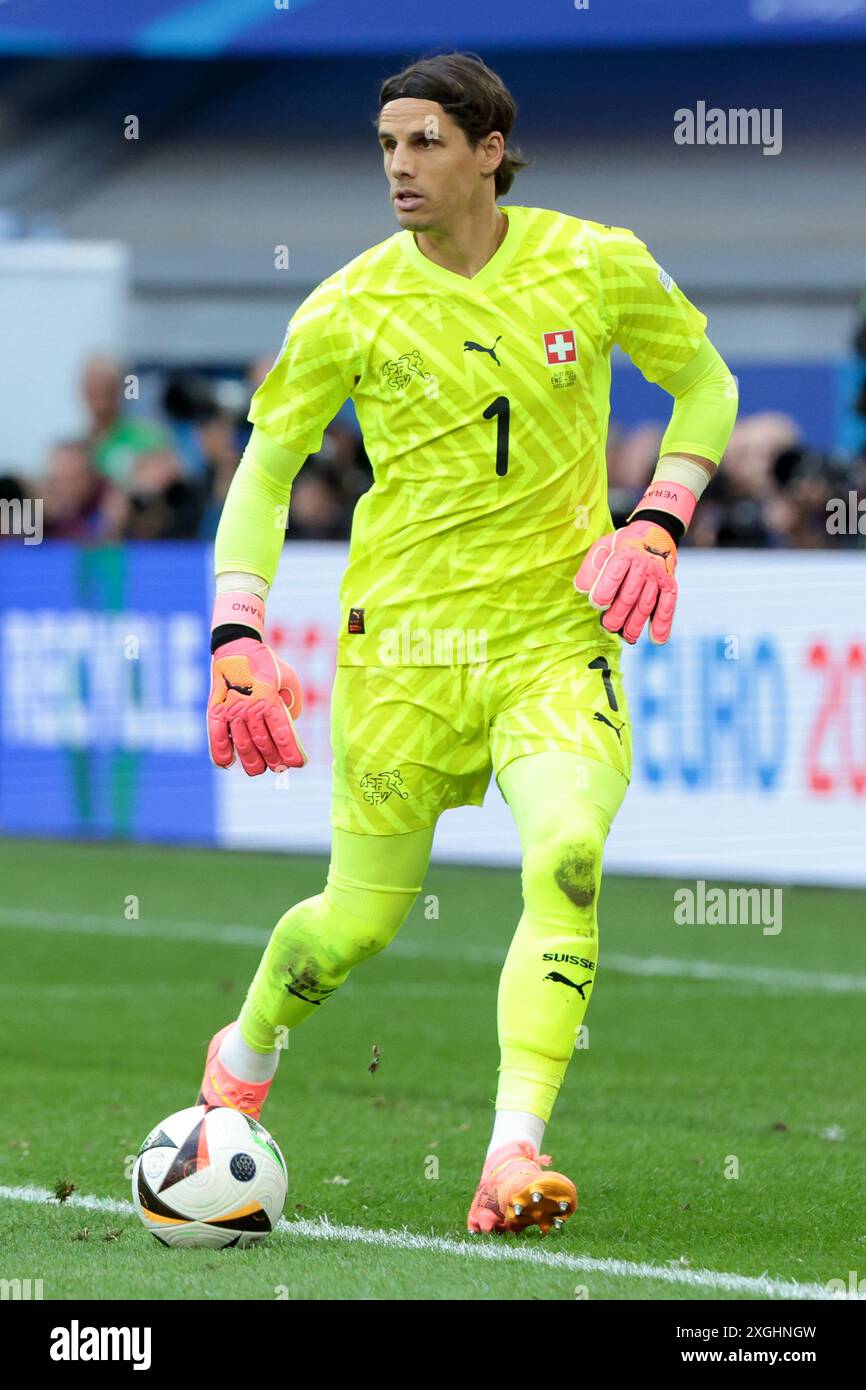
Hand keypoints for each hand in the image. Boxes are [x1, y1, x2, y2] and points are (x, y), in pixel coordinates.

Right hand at [208, 637, 306, 774]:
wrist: (236, 646)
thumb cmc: (267, 664)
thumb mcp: (289, 678)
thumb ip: (294, 703)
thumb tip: (289, 727)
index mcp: (270, 700)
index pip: (283, 736)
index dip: (292, 754)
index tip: (298, 764)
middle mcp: (250, 708)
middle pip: (265, 745)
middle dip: (275, 762)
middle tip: (281, 769)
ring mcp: (231, 711)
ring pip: (243, 747)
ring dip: (253, 763)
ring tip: (261, 769)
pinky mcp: (216, 711)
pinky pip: (217, 737)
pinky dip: (221, 754)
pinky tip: (228, 764)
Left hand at [574, 519, 677, 644]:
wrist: (655, 533)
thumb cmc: (622, 545)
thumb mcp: (603, 546)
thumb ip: (591, 567)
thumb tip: (582, 588)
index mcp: (624, 554)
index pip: (615, 575)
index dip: (604, 592)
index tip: (597, 605)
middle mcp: (643, 565)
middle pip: (630, 595)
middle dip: (618, 614)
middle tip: (608, 626)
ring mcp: (657, 577)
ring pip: (646, 605)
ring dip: (636, 624)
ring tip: (626, 637)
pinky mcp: (669, 586)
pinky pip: (667, 606)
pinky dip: (663, 624)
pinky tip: (656, 640)